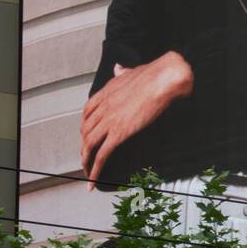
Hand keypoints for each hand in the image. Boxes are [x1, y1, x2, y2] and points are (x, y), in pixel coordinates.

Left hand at [80, 51, 193, 189]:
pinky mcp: (119, 133)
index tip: (86, 133)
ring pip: (89, 145)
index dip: (84, 126)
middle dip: (84, 146)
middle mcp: (102, 108)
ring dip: (86, 161)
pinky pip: (102, 155)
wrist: (162, 80)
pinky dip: (95, 170)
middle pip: (85, 131)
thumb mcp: (131, 71)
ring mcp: (109, 121)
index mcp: (105, 93)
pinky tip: (93, 179)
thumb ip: (122, 72)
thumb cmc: (152, 74)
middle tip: (87, 156)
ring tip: (87, 172)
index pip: (86, 113)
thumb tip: (118, 68)